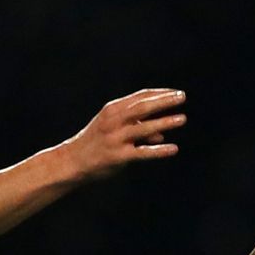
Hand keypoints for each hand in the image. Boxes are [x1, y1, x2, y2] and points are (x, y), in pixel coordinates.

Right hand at [61, 89, 187, 180]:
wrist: (72, 161)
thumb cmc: (96, 142)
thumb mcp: (112, 127)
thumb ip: (137, 126)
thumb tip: (161, 133)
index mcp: (112, 110)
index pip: (140, 96)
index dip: (160, 93)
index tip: (176, 92)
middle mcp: (113, 121)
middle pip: (142, 107)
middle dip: (164, 101)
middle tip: (182, 97)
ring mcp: (115, 139)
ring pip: (144, 128)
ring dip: (165, 122)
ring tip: (182, 119)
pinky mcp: (118, 157)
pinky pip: (142, 153)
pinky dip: (159, 151)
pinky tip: (173, 149)